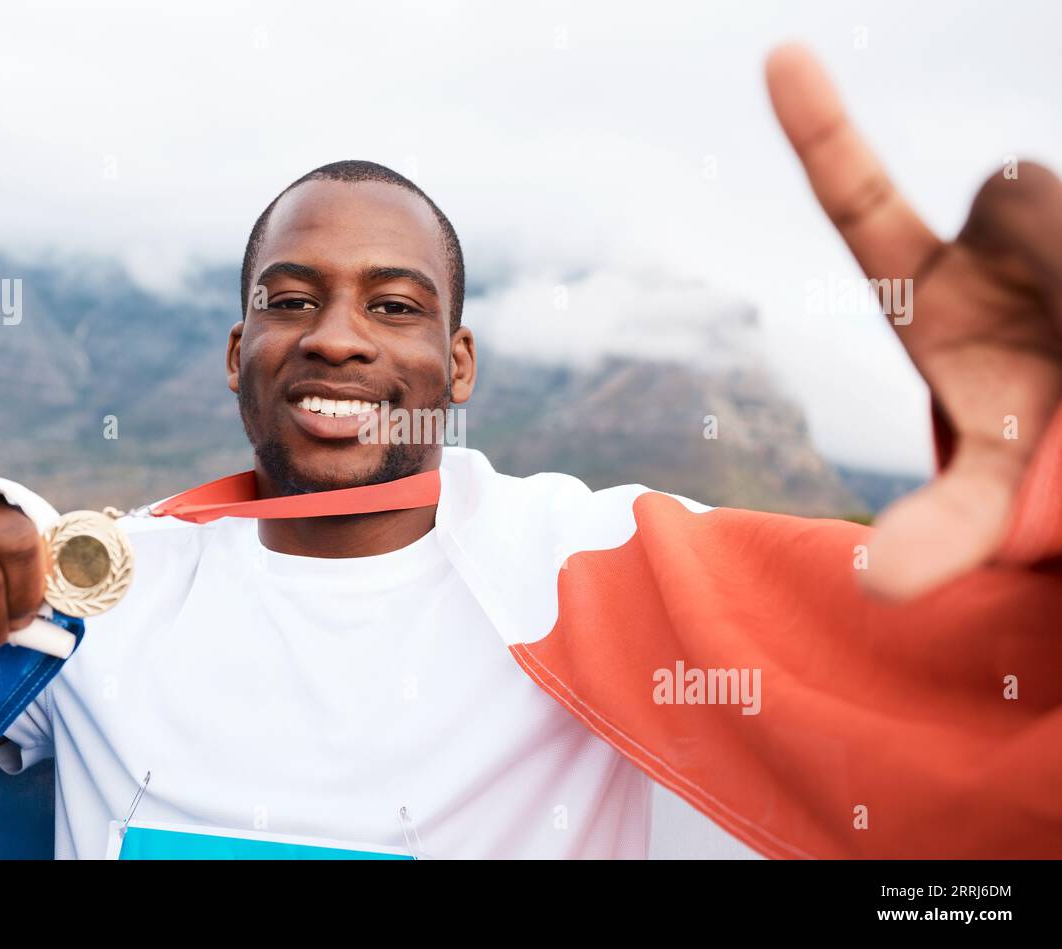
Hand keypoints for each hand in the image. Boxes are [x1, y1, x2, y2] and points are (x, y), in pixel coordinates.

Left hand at [766, 44, 1061, 597]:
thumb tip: (879, 582)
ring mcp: (1043, 218)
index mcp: (921, 284)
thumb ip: (945, 527)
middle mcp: (987, 233)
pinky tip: (1061, 322)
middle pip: (1023, 192)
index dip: (821, 130)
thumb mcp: (989, 492)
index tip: (778, 54)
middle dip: (1058, 247)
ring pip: (1053, 199)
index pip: (859, 200)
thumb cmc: (1031, 444)